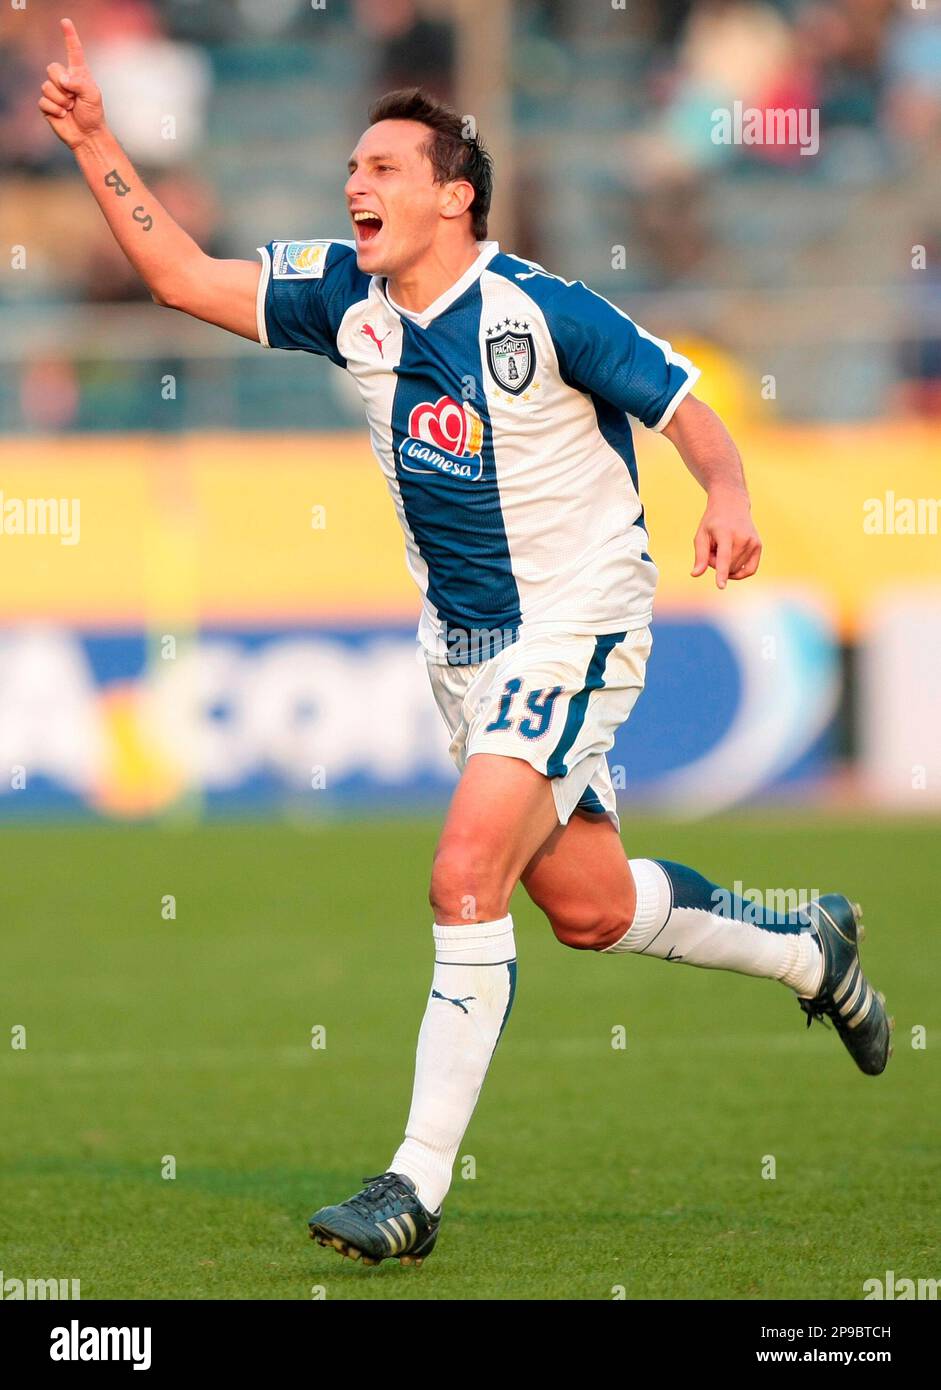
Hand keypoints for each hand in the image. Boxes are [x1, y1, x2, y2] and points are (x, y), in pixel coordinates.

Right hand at [38, 17, 104, 149]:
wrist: (87, 135)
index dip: (69, 36)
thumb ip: (80, 83)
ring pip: (47, 86)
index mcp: (78, 73)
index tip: (65, 22)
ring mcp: (54, 91)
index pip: (73, 51)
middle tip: (74, 98)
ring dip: (61, 100)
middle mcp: (64, 79)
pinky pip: (43, 101)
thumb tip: (63, 80)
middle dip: (62, 84)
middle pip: (52, 68)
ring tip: (71, 108)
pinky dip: (55, 110)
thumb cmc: (93, 114)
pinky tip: (63, 115)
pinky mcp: (47, 104)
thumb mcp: (93, 95)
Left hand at [691, 487, 761, 587]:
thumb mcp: (701, 535)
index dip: (721, 573)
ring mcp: (753, 542)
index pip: (724, 557)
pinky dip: (739, 572)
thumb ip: (700, 556)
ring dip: (727, 565)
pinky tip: (731, 563)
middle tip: (714, 548)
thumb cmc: (713, 522)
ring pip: (736, 570)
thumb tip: (695, 574)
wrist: (732, 505)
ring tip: (723, 548)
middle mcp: (742, 537)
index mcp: (725, 533)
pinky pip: (750, 570)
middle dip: (717, 564)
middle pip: (727, 567)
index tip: (721, 586)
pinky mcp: (758, 546)